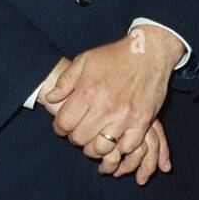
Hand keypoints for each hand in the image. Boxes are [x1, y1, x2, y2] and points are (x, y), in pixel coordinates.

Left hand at [43, 27, 182, 170]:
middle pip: (80, 139)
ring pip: (102, 147)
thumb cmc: (115, 55)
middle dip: (75, 137)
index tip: (63, 125)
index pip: (64, 124)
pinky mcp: (142, 121)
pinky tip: (115, 139)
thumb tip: (49, 98)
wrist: (149, 52)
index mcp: (89, 91)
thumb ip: (65, 81)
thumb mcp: (85, 60)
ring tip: (95, 139)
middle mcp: (106, 106)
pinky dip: (119, 147)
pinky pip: (127, 147)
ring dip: (95, 147)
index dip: (59, 128)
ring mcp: (125, 116)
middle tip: (79, 131)